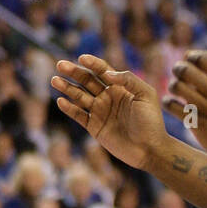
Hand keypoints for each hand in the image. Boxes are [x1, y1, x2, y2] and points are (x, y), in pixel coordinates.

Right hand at [51, 54, 166, 169]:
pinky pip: (78, 115)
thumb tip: (107, 73)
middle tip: (60, 65)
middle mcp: (107, 97)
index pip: (102, 71)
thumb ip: (128, 79)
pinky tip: (61, 101)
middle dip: (74, 72)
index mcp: (120, 87)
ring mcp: (100, 111)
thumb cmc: (151, 121)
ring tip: (54, 80)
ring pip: (79, 96)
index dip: (91, 63)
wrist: (150, 149)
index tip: (81, 58)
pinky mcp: (94, 127)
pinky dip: (69, 108)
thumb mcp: (146, 94)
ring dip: (67, 88)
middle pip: (87, 81)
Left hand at [164, 50, 206, 163]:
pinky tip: (173, 104)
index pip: (202, 58)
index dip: (191, 57)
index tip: (190, 64)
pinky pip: (171, 106)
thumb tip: (188, 54)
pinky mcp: (197, 125)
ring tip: (176, 90)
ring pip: (176, 86)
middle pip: (185, 70)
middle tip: (178, 75)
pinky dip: (167, 102)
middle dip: (177, 69)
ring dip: (172, 86)